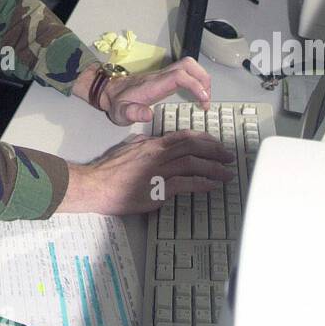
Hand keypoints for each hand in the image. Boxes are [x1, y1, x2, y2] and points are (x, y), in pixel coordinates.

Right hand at [58, 130, 234, 214]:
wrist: (95, 185)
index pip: (183, 136)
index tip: (216, 143)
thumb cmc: (108, 169)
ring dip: (214, 168)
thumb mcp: (128, 148)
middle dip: (215, 151)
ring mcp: (159, 171)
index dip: (204, 139)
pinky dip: (201, 184)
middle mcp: (158, 154)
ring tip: (227, 173)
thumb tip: (153, 143)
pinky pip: (185, 184)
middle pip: (193, 147)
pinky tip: (211, 186)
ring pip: (193, 163)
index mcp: (152, 144)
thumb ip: (143, 146)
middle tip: (229, 156)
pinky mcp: (157, 189)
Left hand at [102, 56, 211, 125]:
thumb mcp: (120, 113)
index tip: (204, 100)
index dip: (195, 85)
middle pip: (188, 64)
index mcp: (153, 84)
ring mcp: (164, 75)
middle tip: (206, 100)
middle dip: (203, 79)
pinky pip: (186, 72)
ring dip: (201, 79)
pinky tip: (197, 96)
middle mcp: (161, 76)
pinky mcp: (166, 78)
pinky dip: (196, 81)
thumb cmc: (117, 103)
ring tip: (204, 99)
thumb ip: (132, 113)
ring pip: (188, 65)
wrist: (109, 90)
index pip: (179, 76)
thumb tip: (148, 115)